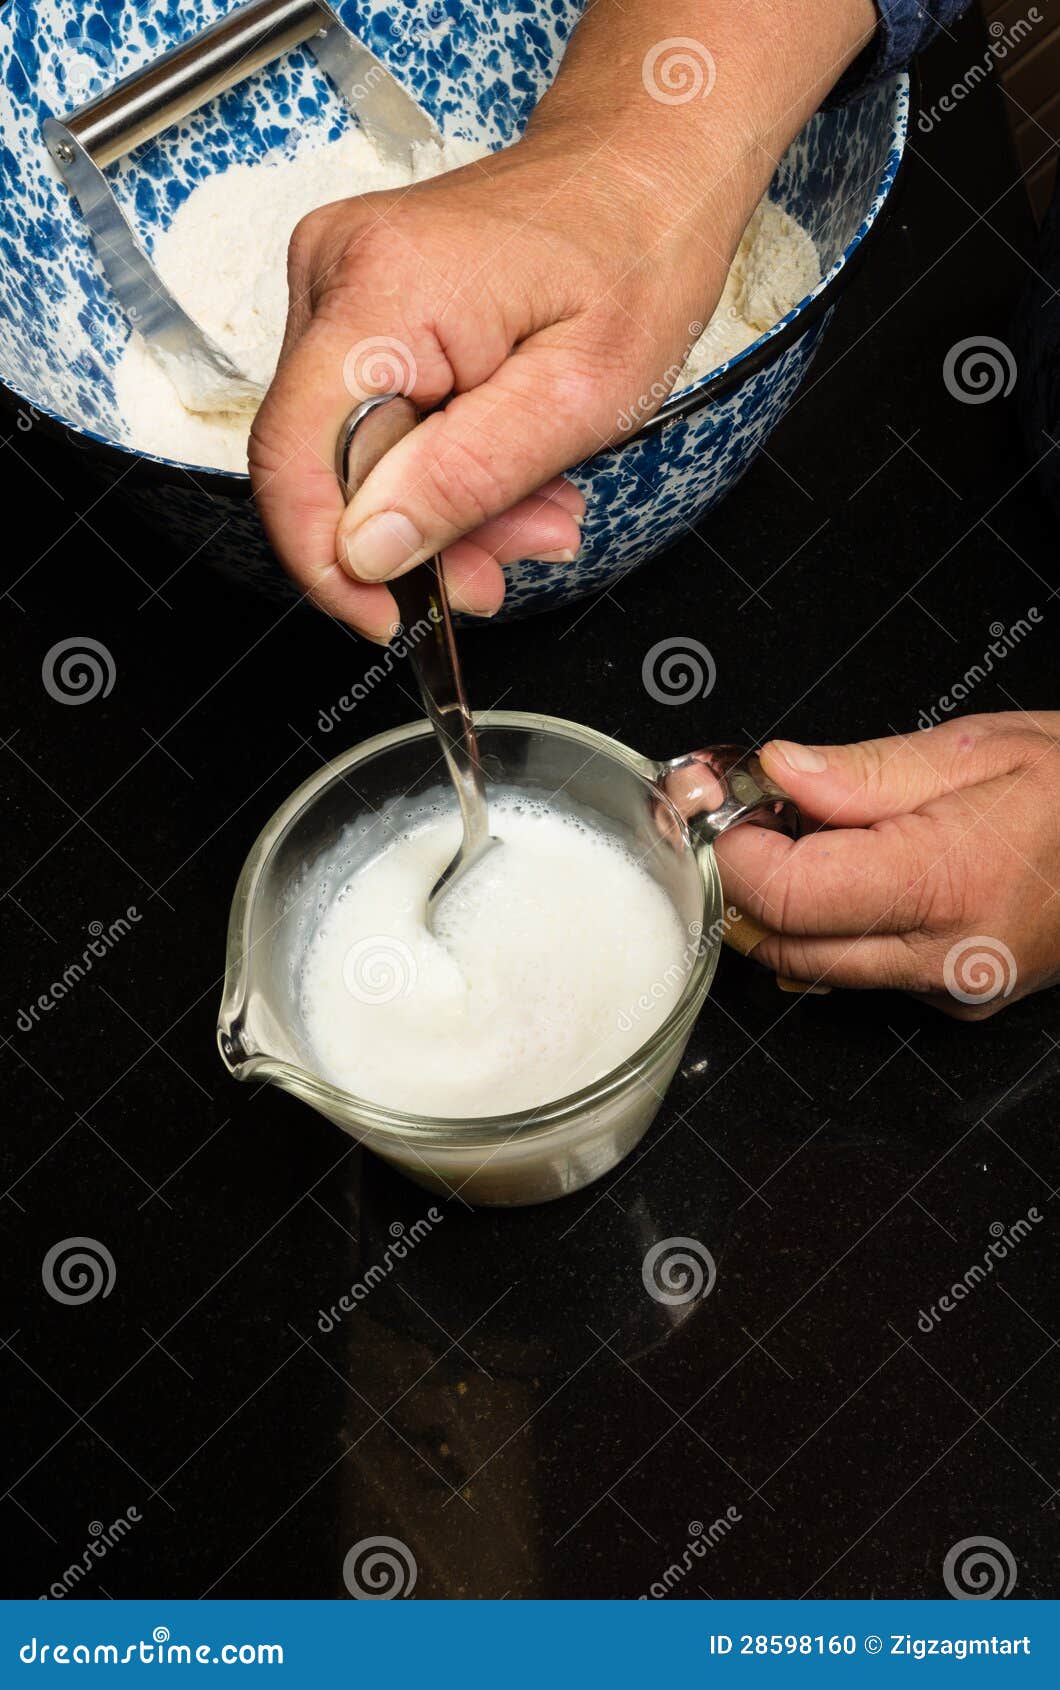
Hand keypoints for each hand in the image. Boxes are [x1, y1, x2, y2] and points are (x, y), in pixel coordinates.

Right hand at [248, 130, 735, 636]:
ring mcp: (338, 286)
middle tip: (506, 564)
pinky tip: (505, 470)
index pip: (293, 458)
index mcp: (384, 291)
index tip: (387, 621)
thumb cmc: (632, 256)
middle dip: (416, 540)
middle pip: (326, 466)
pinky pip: (372, 424)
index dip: (328, 563)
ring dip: (441, 509)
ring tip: (533, 512)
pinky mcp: (355, 306)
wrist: (640, 171)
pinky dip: (439, 468)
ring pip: (352, 457)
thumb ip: (465, 479)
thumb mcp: (576, 398)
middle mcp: (336, 275)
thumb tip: (367, 551)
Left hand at [714, 713, 1059, 1017]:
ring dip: (786, 906)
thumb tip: (778, 771)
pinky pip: (860, 973)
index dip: (741, 850)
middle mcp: (946, 956)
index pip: (790, 894)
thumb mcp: (979, 748)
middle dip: (748, 881)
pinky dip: (833, 927)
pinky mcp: (957, 1003)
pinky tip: (856, 873)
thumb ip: (864, 771)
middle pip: (785, 944)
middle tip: (753, 813)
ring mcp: (951, 990)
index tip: (732, 805)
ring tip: (809, 833)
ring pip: (815, 966)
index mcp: (948, 883)